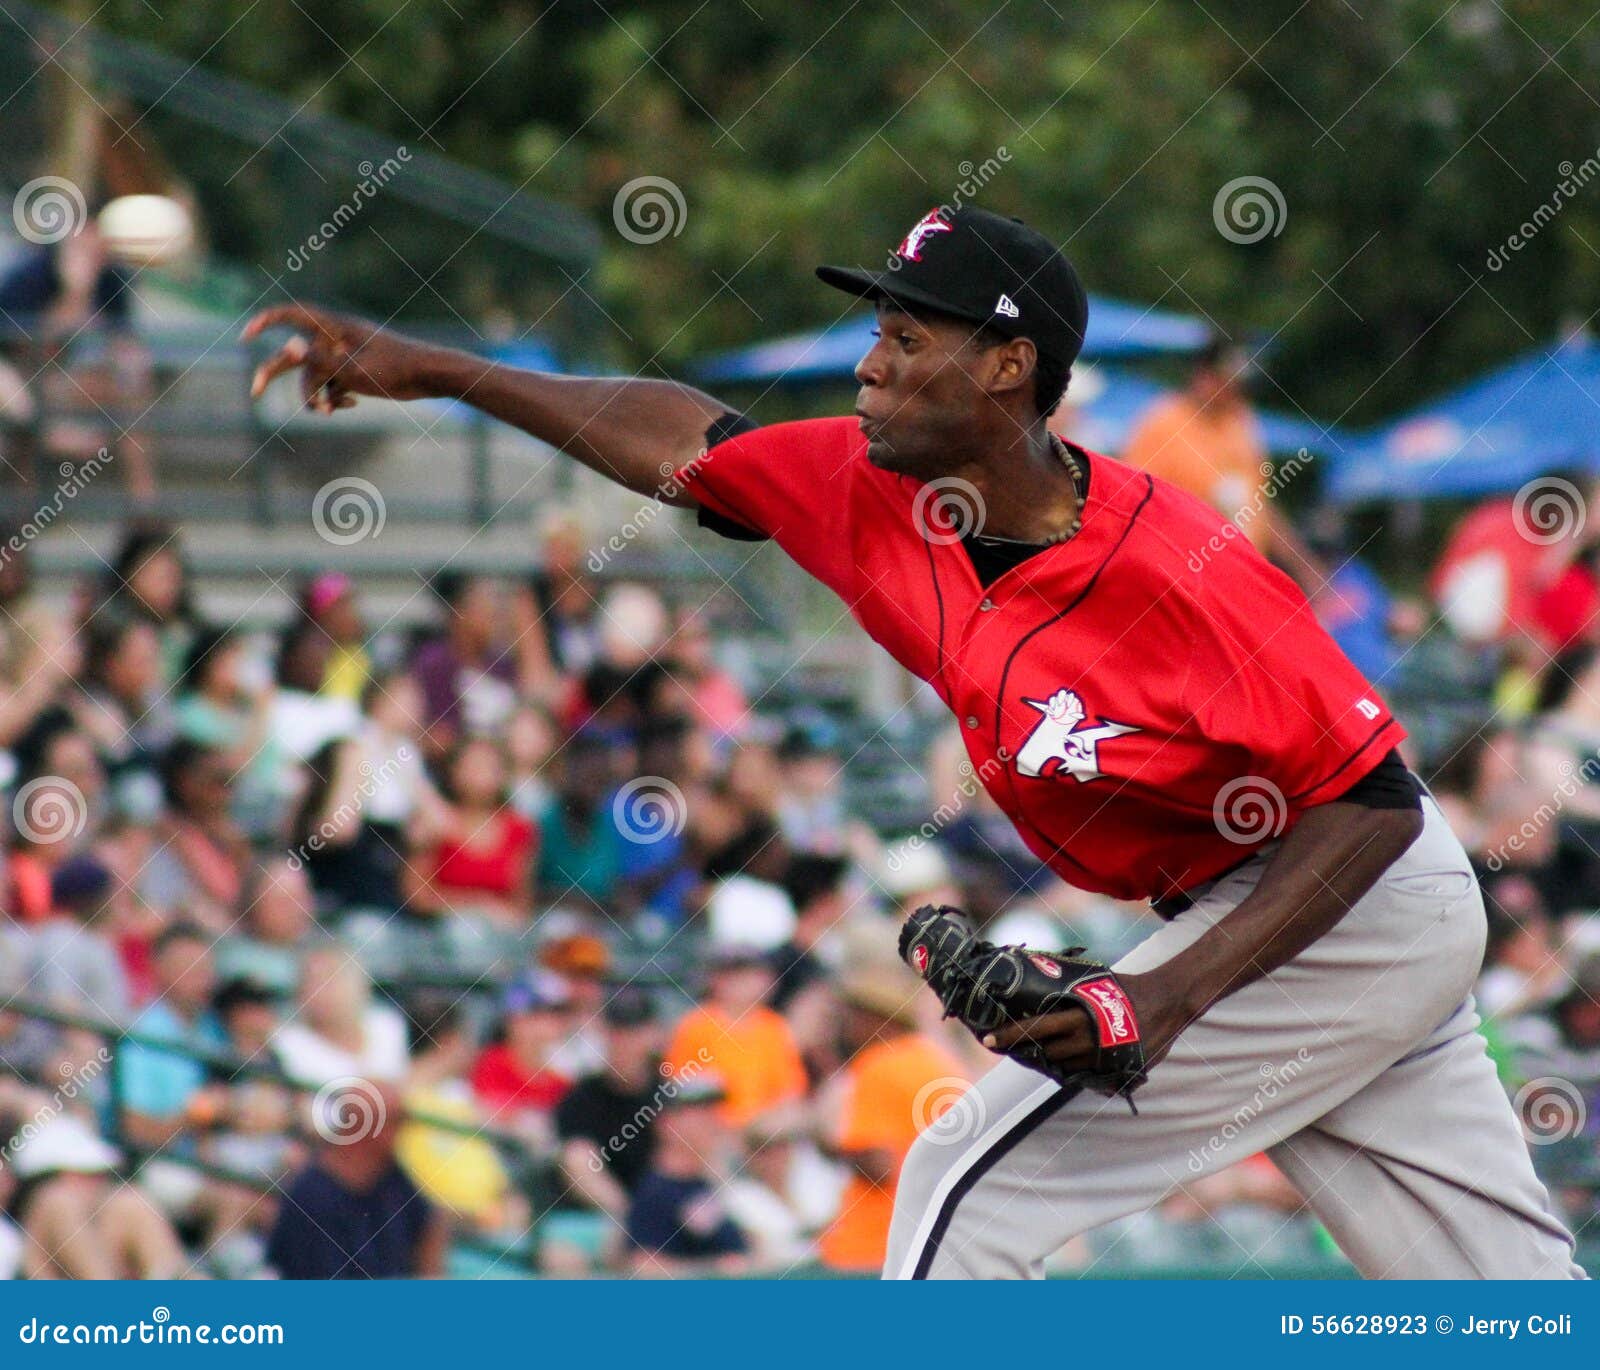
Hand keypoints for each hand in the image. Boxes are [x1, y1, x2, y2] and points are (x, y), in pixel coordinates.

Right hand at [241, 304, 446, 412]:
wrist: (430, 376)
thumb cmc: (395, 369)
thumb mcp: (353, 370)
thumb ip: (318, 361)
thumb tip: (287, 348)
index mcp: (335, 328)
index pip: (293, 315)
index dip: (266, 321)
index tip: (247, 336)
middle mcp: (337, 339)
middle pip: (296, 356)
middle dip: (277, 374)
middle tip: (255, 393)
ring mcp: (346, 356)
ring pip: (315, 377)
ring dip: (316, 395)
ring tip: (330, 411)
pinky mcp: (356, 371)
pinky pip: (333, 385)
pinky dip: (335, 397)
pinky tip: (351, 406)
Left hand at [983, 969, 1185, 1073]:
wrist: (1165, 1003)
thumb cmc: (1127, 989)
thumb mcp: (1093, 984)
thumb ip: (1070, 991)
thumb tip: (1042, 975)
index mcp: (1076, 1017)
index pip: (1034, 1029)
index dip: (1009, 1035)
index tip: (988, 1041)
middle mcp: (1084, 1040)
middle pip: (1045, 1053)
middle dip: (1029, 1051)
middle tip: (1012, 1047)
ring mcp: (1099, 1059)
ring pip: (1064, 1067)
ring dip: (1054, 1060)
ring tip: (1047, 1051)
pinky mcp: (1114, 1071)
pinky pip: (1086, 1076)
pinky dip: (1077, 1069)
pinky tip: (1074, 1059)